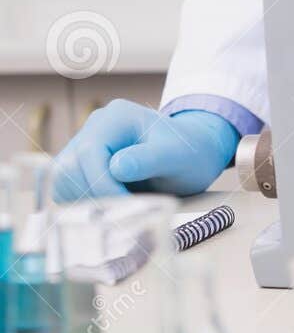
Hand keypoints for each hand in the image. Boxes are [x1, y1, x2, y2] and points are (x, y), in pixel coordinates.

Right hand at [53, 101, 238, 200]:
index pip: (89, 154)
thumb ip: (148, 159)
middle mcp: (95, 127)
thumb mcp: (176, 155)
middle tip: (120, 215)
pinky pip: (67, 189)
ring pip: (62, 181)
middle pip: (69, 168)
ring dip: (84, 203)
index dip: (102, 186)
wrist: (193, 153)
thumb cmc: (188, 151)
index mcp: (116, 117)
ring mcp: (86, 145)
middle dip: (92, 197)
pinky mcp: (83, 166)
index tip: (125, 207)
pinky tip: (108, 212)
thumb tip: (117, 167)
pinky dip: (82, 205)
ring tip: (116, 213)